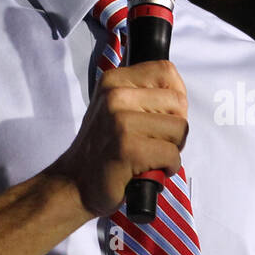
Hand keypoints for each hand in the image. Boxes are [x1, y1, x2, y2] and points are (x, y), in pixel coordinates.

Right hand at [51, 60, 187, 216]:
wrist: (75, 183)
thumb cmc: (103, 148)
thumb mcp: (115, 108)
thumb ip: (144, 94)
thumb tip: (180, 95)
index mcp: (113, 81)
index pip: (166, 71)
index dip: (175, 97)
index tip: (162, 116)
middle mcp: (115, 96)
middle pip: (179, 103)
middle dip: (175, 127)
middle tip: (154, 141)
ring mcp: (121, 122)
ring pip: (180, 129)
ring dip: (172, 148)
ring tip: (149, 156)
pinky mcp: (129, 149)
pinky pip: (172, 155)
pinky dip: (168, 167)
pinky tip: (149, 170)